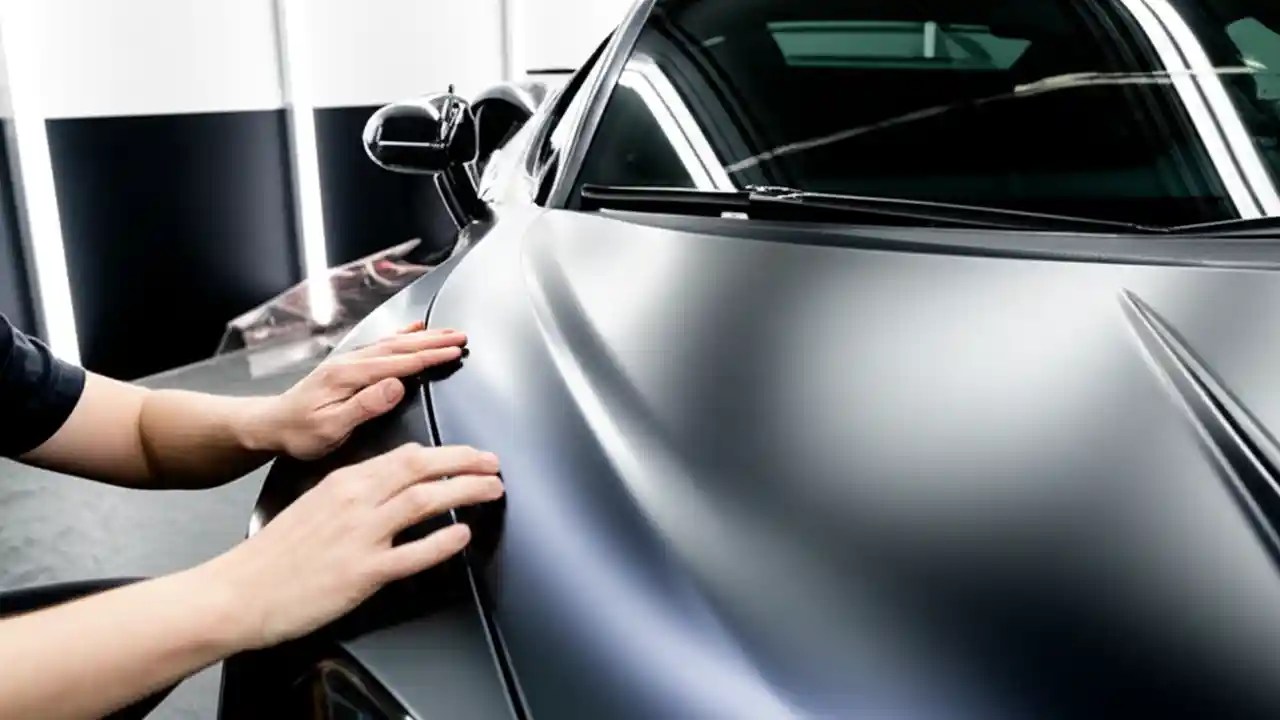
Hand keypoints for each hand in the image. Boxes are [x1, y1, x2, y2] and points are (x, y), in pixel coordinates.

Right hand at [197, 443, 502, 649]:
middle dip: (465, 462)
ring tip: (492, 490)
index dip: (445, 453)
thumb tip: (390, 486)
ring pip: (423, 500)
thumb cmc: (275, 555)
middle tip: (494, 464)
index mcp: (343, 482)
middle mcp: (355, 501)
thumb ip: (353, 493)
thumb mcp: (314, 505)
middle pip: (421, 467)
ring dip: (465, 491)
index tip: (467, 456)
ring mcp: (360, 536)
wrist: (238, 591)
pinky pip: (413, 553)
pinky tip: (463, 535)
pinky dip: (442, 541)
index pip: (405, 455)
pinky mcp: (363, 572)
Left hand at [245, 323, 466, 459]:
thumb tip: (395, 386)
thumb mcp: (330, 428)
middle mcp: (351, 362)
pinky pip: (382, 345)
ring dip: (424, 337)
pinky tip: (415, 331)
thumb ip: (364, 406)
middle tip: (462, 337)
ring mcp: (350, 361)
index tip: (455, 351)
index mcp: (349, 376)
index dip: (429, 356)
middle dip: (434, 341)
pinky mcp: (350, 366)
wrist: (271, 425)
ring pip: (394, 343)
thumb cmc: (299, 433)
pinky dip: (402, 336)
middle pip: (400, 346)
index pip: (399, 362)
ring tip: (449, 333)